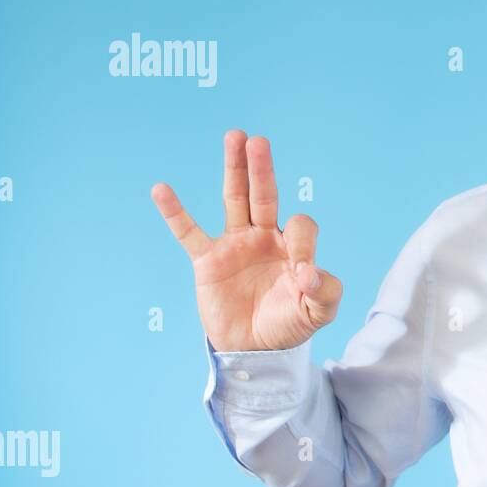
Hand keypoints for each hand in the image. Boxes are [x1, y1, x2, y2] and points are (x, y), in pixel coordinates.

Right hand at [151, 130, 342, 351]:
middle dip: (262, 169)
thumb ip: (325, 292)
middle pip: (265, 195)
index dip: (304, 246)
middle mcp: (264, 237)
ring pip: (234, 200)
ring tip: (234, 137)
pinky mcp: (207, 261)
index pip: (300, 228)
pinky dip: (175, 213)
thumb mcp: (317, 313)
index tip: (303, 275)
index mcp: (293, 246)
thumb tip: (308, 273)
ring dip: (235, 170)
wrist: (255, 350)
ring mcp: (235, 245)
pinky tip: (161, 189)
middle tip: (258, 141)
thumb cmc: (288, 326)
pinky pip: (189, 232)